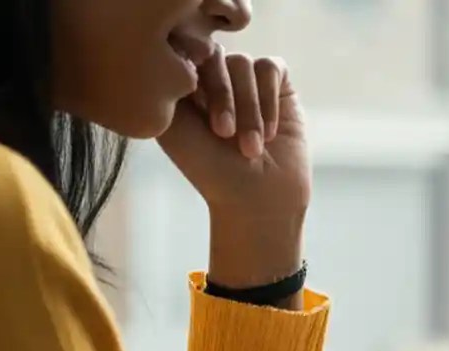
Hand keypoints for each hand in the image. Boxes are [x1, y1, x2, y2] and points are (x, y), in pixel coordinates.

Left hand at [157, 48, 310, 291]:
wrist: (257, 200)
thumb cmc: (212, 172)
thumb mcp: (174, 130)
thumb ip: (169, 87)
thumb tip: (185, 52)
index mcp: (187, 87)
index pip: (186, 56)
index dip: (197, 84)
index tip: (204, 123)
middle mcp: (217, 79)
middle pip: (217, 56)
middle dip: (222, 97)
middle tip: (224, 134)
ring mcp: (249, 82)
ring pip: (245, 64)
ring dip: (248, 108)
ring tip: (251, 147)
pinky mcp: (280, 87)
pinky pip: (272, 68)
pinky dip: (269, 100)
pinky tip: (270, 132)